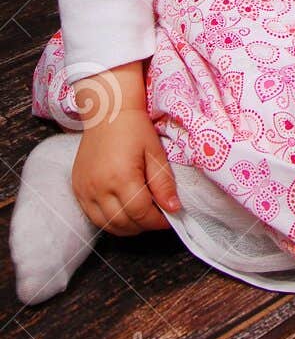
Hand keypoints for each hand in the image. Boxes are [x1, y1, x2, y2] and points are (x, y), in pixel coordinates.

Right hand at [71, 69, 180, 235]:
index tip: (168, 218)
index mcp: (121, 177)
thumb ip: (163, 183)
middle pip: (123, 223)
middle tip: (156, 217)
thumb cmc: (134, 128)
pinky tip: (122, 210)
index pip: (140, 213)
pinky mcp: (77, 188)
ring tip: (141, 216)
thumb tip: (173, 208)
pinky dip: (109, 220)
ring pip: (106, 224)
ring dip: (126, 227)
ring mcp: (85, 190)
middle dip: (143, 225)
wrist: (107, 111)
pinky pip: (93, 216)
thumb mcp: (155, 152)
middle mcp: (99, 187)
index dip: (157, 221)